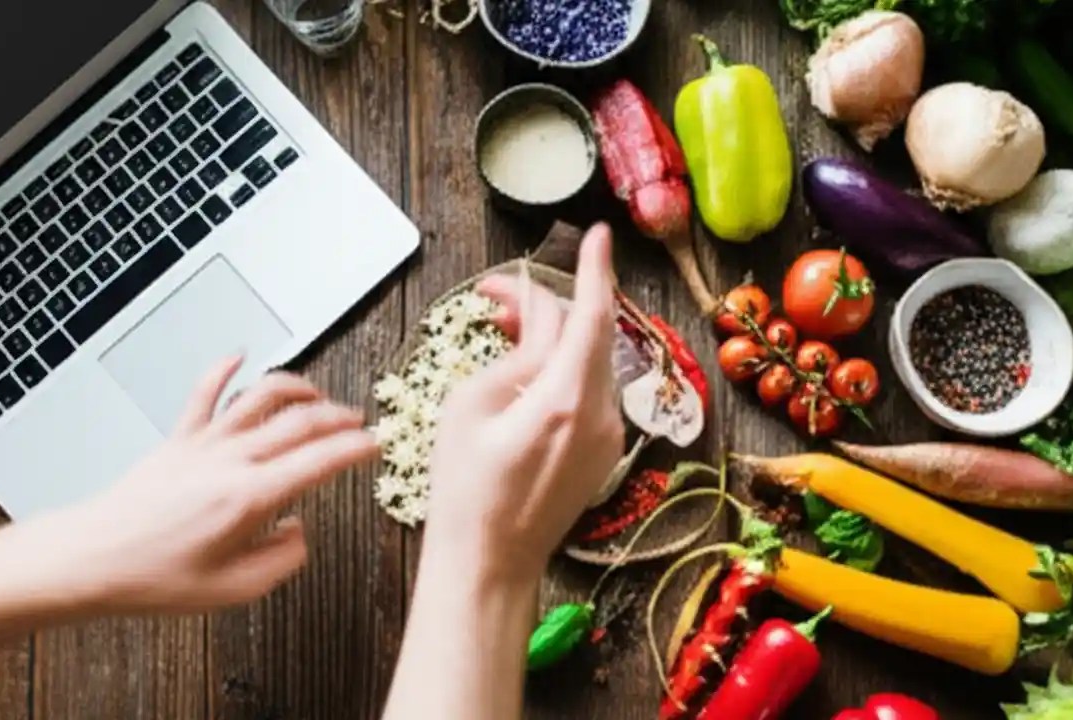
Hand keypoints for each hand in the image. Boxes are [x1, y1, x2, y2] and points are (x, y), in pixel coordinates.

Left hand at [48, 359, 377, 612]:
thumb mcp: (233, 590)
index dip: (355, 449)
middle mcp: (231, 460)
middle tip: (359, 423)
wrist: (93, 558)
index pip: (319, 461)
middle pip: (299, 421)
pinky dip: (224, 369)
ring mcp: (203, 444)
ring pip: (260, 396)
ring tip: (317, 396)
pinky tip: (238, 356)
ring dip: (297, 388)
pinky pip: (204, 393)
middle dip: (339, 417)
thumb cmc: (154, 577)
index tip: (376, 445)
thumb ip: (280, 561)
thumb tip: (298, 533)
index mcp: (250, 497)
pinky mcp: (178, 440)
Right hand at [423, 223, 623, 582]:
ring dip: (553, 336)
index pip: (591, 314)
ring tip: (503, 332)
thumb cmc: (465, 489)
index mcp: (564, 398)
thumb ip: (515, 353)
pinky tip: (526, 371)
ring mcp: (607, 435)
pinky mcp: (603, 451)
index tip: (599, 235)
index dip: (596, 269)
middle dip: (547, 304)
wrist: (489, 562)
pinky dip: (562, 367)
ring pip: (589, 359)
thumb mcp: (471, 406)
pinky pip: (589, 389)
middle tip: (495, 299)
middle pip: (588, 333)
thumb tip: (537, 323)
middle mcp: (599, 414)